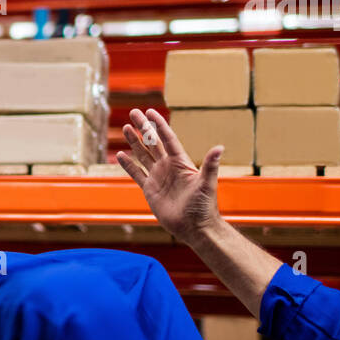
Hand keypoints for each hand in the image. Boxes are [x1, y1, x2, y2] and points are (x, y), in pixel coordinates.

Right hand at [117, 108, 223, 242]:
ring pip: (143, 155)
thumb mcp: (207, 184)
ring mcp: (158, 177)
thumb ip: (210, 165)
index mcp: (181, 162)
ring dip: (134, 142)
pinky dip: (128, 165)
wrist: (194, 227)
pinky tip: (120, 155)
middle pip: (153, 143)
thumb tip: (219, 147)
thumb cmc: (204, 206)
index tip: (150, 112)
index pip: (168, 139)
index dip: (159, 125)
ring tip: (126, 128)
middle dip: (144, 128)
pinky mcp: (150, 189)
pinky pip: (137, 174)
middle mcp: (168, 167)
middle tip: (134, 113)